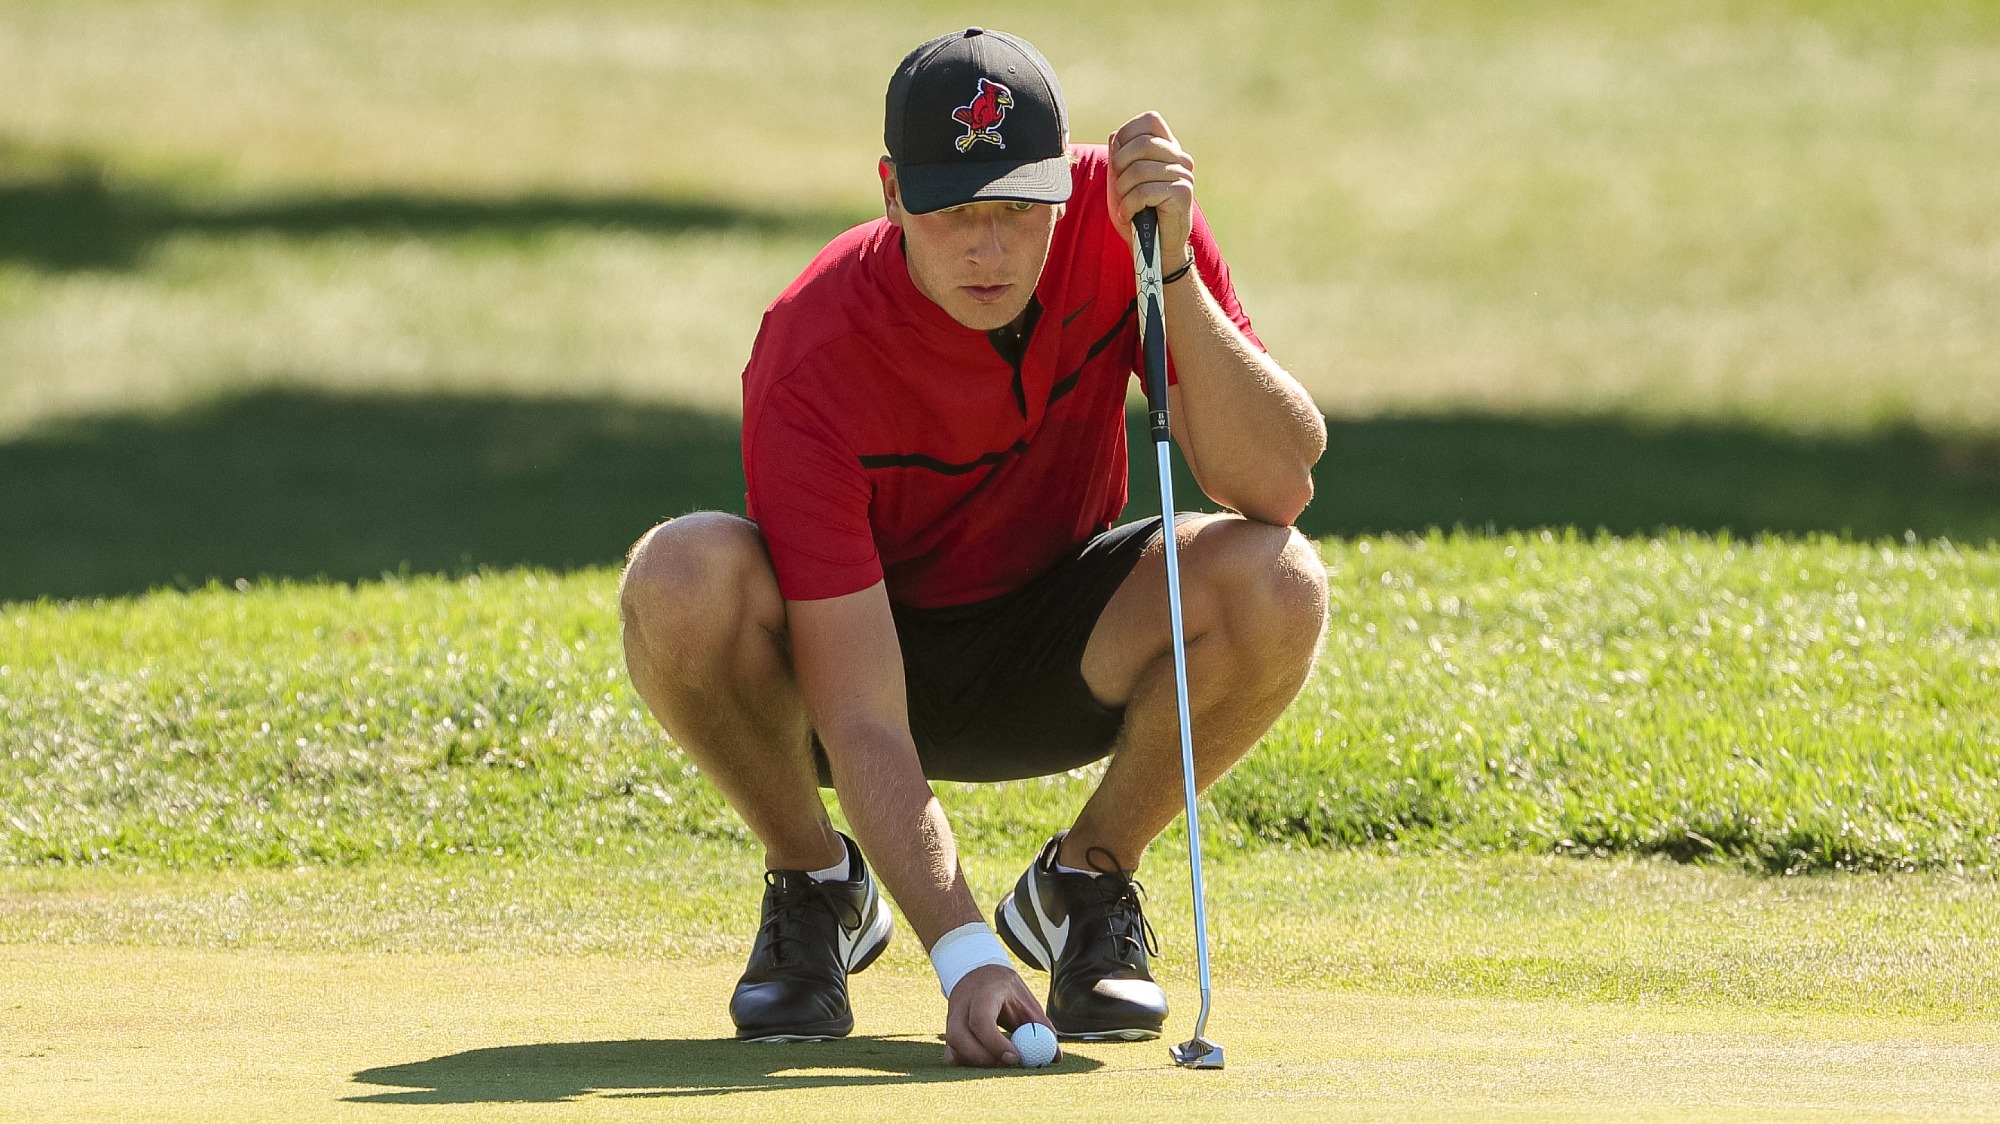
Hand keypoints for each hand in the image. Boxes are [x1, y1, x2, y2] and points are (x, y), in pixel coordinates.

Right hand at [942, 963, 1060, 1067]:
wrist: (979, 973)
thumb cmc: (1006, 989)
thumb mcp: (1026, 1001)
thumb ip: (1041, 1028)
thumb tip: (1055, 1056)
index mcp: (983, 992)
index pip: (981, 1021)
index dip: (996, 1044)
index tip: (1015, 1058)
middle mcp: (962, 1005)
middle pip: (959, 1037)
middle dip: (983, 1057)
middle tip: (1007, 1065)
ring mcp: (951, 1018)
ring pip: (953, 1047)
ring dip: (975, 1062)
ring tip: (999, 1062)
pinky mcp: (949, 1030)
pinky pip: (951, 1053)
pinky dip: (967, 1063)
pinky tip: (986, 1061)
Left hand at [1105, 111, 1195, 265]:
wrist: (1152, 248)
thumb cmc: (1137, 213)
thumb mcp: (1123, 181)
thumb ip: (1120, 157)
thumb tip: (1116, 136)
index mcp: (1168, 149)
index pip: (1151, 121)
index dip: (1127, 134)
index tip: (1118, 160)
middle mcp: (1180, 158)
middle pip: (1142, 144)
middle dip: (1120, 166)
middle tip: (1119, 188)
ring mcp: (1184, 174)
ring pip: (1140, 169)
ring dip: (1123, 191)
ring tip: (1124, 206)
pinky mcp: (1182, 193)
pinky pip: (1144, 191)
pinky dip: (1129, 205)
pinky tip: (1129, 215)